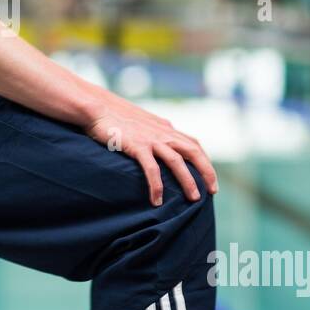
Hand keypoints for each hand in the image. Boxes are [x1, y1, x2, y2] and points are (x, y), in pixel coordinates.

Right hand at [82, 100, 218, 206]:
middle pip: (193, 151)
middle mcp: (163, 133)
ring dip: (188, 181)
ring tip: (193, 199)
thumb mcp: (143, 123)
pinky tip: (157, 201)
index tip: (210, 177)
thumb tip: (163, 143)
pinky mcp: (137, 146)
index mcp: (166, 128)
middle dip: (206, 171)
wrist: (97, 109)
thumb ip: (156, 132)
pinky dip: (157, 185)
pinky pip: (151, 168)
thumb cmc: (116, 117)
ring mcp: (151, 139)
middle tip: (212, 191)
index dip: (205, 160)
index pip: (193, 144)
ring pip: (177, 161)